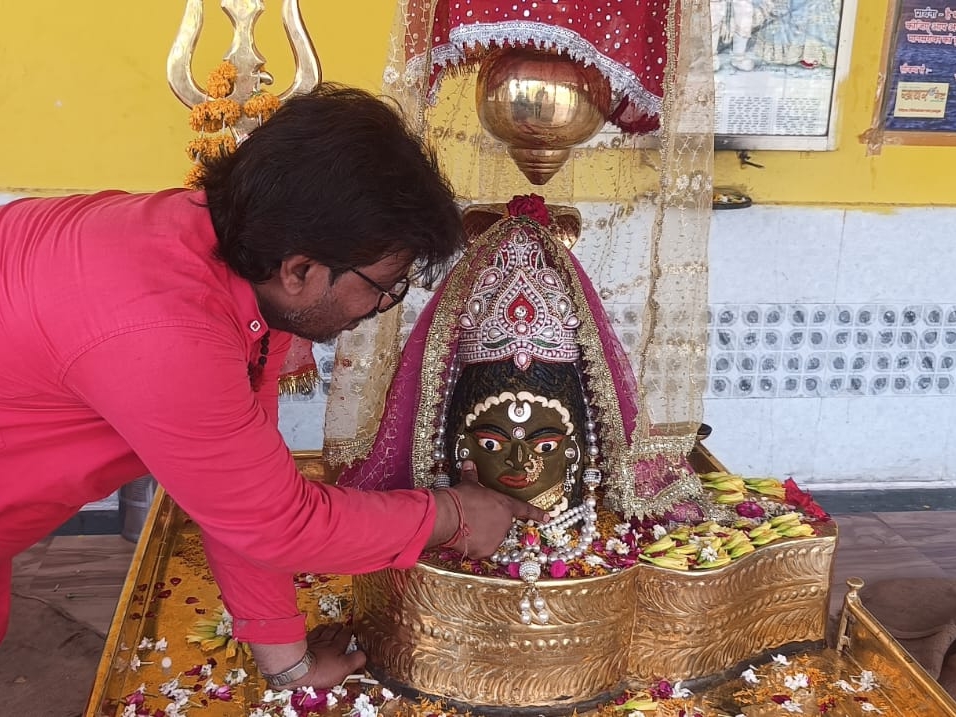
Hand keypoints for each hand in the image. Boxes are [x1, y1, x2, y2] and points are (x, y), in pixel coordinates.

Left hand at [250, 624, 365, 690]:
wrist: (298, 667)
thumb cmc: (321, 670)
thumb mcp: (344, 668)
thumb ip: (356, 660)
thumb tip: (364, 655)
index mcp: (337, 648)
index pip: (345, 637)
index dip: (349, 633)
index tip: (351, 630)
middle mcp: (325, 642)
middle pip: (333, 632)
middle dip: (339, 628)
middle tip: (341, 625)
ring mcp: (312, 642)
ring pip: (322, 631)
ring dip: (326, 628)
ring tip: (329, 626)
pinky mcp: (301, 645)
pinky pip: (309, 634)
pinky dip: (313, 631)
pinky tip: (312, 631)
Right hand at [429, 460, 549, 557]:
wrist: (448, 516)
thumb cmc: (460, 499)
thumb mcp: (469, 484)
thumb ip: (473, 476)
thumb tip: (469, 464)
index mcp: (505, 505)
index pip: (524, 509)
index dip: (536, 513)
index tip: (547, 517)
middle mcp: (504, 523)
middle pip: (502, 524)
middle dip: (491, 522)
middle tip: (476, 517)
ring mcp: (496, 538)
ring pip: (492, 537)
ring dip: (483, 533)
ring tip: (468, 525)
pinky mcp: (486, 551)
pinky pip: (482, 548)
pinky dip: (474, 545)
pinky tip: (466, 536)